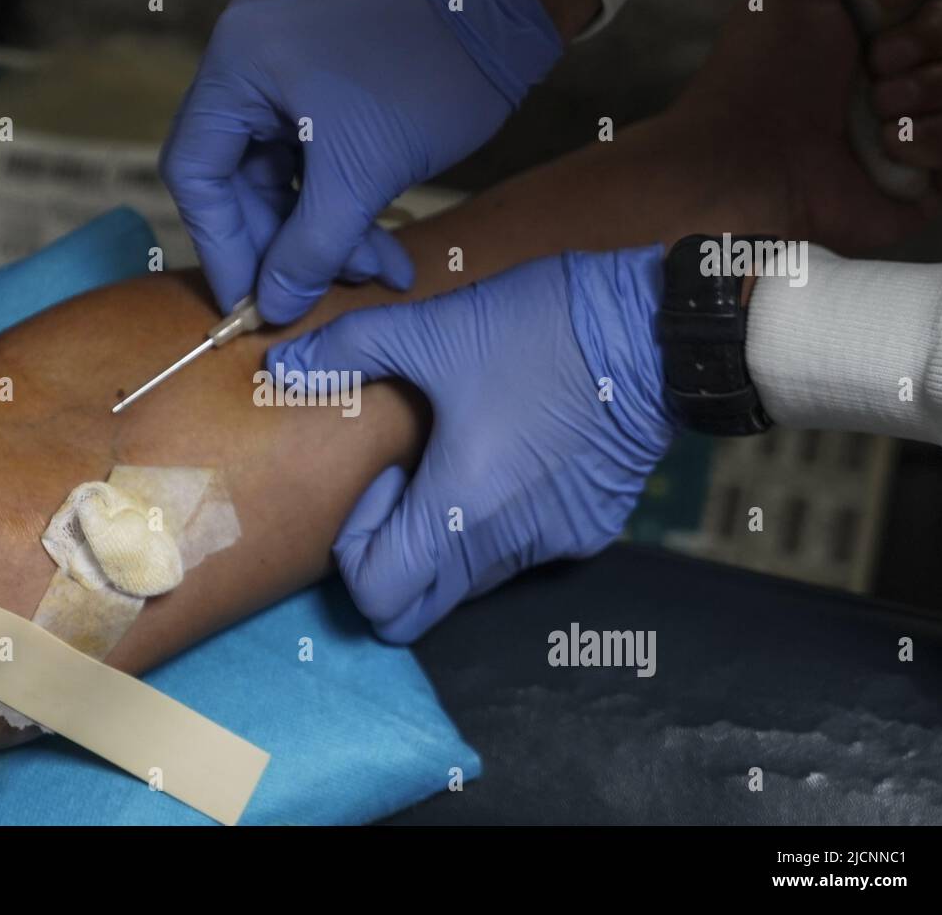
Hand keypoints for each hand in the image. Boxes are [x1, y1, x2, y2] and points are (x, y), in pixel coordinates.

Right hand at [160, 0, 564, 322]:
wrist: (505, 16)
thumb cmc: (431, 72)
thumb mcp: (363, 176)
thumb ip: (310, 251)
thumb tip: (272, 309)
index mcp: (238, 65)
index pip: (195, 172)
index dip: (220, 247)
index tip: (247, 304)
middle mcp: (248, 65)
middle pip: (237, 181)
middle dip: (281, 246)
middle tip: (307, 298)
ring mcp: (285, 75)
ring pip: (282, 182)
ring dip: (321, 236)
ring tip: (369, 272)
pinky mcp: (323, 90)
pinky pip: (313, 165)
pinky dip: (341, 210)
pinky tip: (377, 251)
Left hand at [268, 247, 676, 641]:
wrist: (657, 331)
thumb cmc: (544, 329)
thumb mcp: (435, 328)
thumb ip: (348, 349)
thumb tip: (284, 362)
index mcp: (461, 507)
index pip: (378, 598)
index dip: (357, 550)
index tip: (381, 481)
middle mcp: (507, 544)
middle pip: (418, 611)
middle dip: (392, 562)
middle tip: (406, 485)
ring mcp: (554, 545)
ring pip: (469, 586)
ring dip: (443, 542)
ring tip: (457, 460)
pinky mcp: (590, 532)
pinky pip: (521, 557)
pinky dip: (496, 529)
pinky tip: (507, 459)